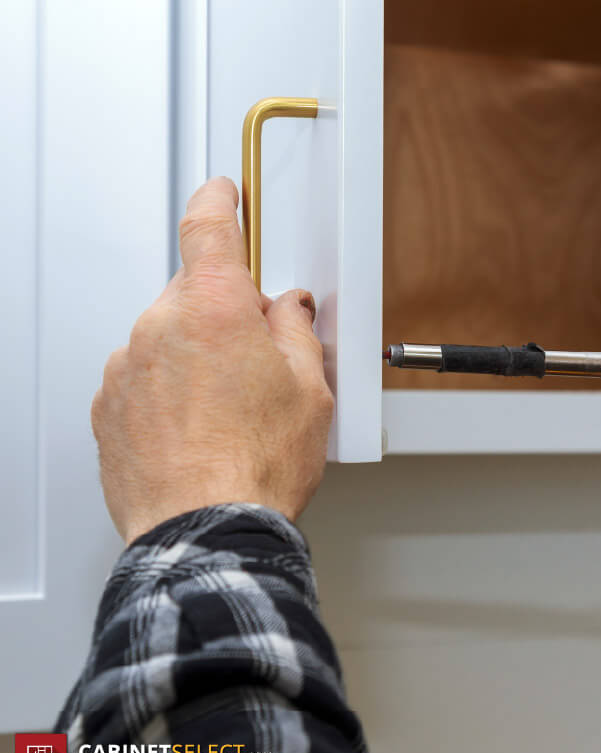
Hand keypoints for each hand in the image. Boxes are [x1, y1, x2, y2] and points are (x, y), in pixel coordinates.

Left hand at [91, 177, 333, 543]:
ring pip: (169, 337)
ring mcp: (128, 367)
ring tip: (229, 412)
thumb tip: (289, 309)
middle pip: (195, 293)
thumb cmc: (256, 468)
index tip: (223, 191)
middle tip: (259, 362)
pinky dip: (169, 389)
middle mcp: (160, 327)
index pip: (210, 228)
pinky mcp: (109, 406)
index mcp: (214, 309)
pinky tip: (200, 428)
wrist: (207, 532)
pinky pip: (144, 375)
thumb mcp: (310, 390)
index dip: (219, 201)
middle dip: (227, 313)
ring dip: (197, 356)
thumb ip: (297, 331)